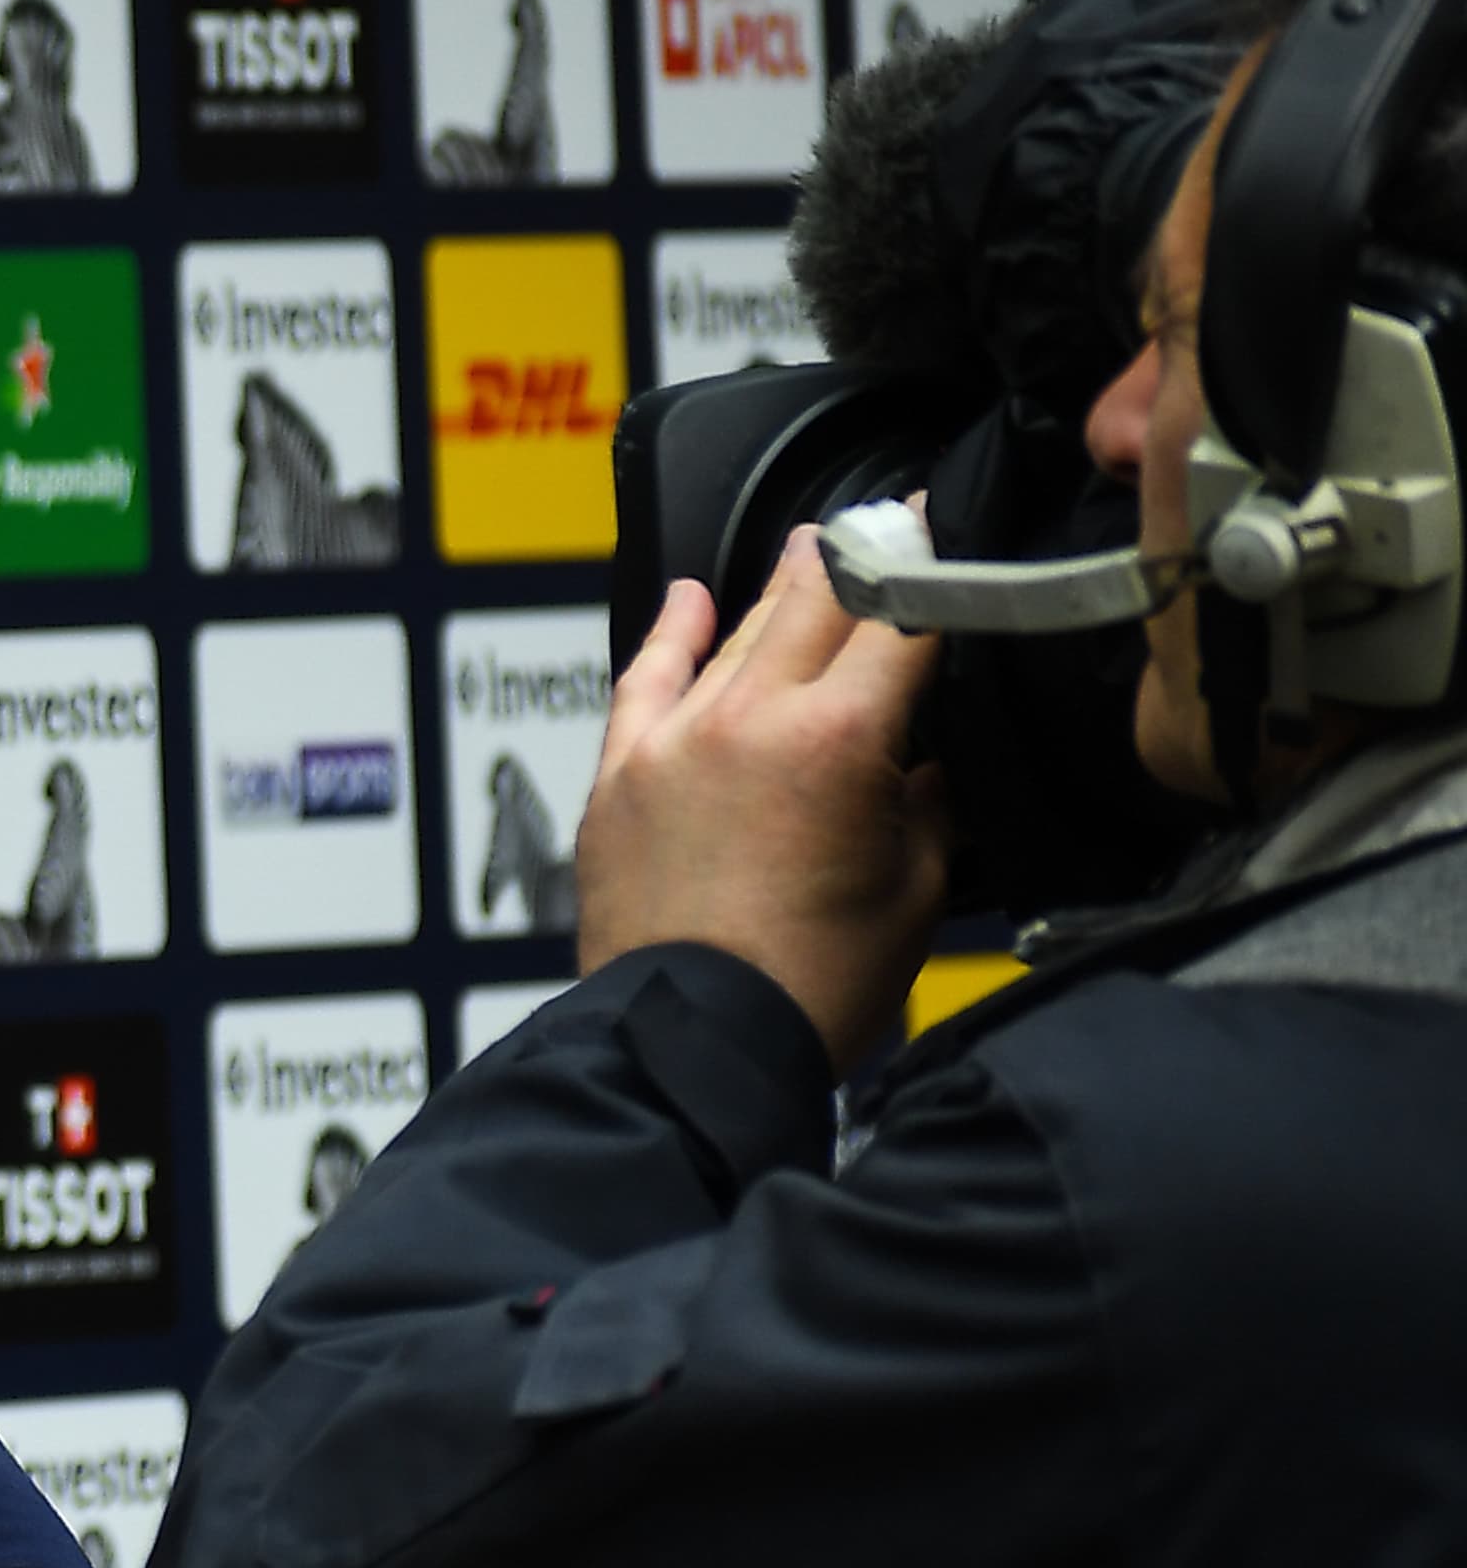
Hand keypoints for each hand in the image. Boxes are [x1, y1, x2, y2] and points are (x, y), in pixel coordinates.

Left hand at [577, 527, 951, 1067]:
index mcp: (839, 740)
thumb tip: (917, 765)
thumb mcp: (914, 891)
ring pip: (735, 635)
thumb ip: (921, 804)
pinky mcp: (621, 775)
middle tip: (889, 525)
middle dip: (859, 556)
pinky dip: (670, 635)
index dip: (931, 572)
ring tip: (812, 550)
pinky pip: (644, 682)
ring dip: (779, 589)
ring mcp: (675, 741)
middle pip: (814, 604)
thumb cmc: (809, 987)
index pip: (900, 622)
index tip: (946, 538)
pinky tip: (689, 600)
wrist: (695, 1043)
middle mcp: (748, 719)